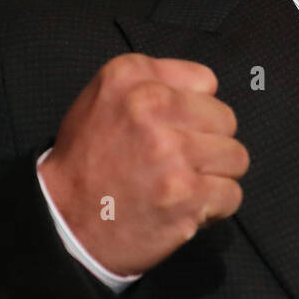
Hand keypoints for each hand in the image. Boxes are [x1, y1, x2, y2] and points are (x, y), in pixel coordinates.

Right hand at [40, 53, 249, 275]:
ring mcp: (172, 153)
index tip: (173, 128)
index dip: (194, 109)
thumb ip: (154, 81)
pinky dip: (214, 207)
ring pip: (236, 158)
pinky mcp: (186, 195)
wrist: (63, 222)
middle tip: (178, 162)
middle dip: (209, 143)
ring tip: (182, 185)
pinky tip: (184, 208)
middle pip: (226, 120)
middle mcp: (152, 107)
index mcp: (131, 77)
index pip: (206, 81)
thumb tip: (208, 90)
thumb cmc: (87, 160)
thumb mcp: (103, 97)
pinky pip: (232, 194)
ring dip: (215, 176)